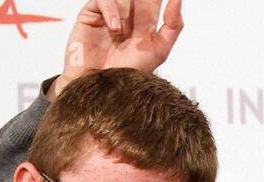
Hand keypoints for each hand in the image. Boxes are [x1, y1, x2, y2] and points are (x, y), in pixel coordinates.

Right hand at [51, 0, 183, 98]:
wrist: (102, 90)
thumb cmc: (129, 75)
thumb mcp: (159, 50)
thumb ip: (173, 25)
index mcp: (144, 22)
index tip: (160, 0)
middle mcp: (127, 16)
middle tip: (142, 11)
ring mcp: (108, 15)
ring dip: (126, 4)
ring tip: (123, 28)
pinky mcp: (91, 16)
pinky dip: (110, 8)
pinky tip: (114, 27)